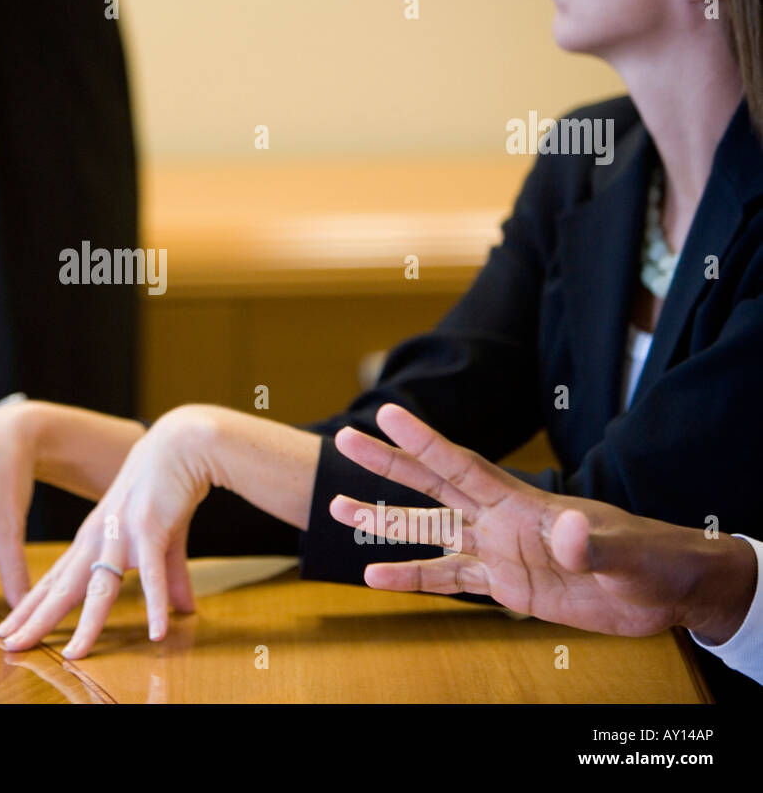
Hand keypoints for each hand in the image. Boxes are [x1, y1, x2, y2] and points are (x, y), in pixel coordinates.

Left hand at [0, 408, 208, 659]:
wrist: (178, 445)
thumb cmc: (165, 488)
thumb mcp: (161, 538)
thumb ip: (169, 576)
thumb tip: (184, 610)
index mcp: (91, 539)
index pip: (53, 580)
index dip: (30, 606)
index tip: (8, 629)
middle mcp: (98, 540)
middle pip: (61, 589)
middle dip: (35, 619)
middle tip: (8, 645)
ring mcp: (121, 535)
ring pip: (99, 589)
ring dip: (86, 625)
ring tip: (73, 655)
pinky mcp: (150, 529)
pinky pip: (153, 574)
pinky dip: (155, 604)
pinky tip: (157, 631)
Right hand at [330, 404, 756, 642]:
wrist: (664, 590)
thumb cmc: (649, 559)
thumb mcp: (624, 552)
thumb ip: (588, 541)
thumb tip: (565, 529)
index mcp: (522, 503)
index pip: (462, 466)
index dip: (424, 442)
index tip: (386, 414)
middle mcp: (499, 520)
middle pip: (432, 486)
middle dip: (388, 464)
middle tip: (344, 439)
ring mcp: (497, 551)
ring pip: (429, 530)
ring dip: (386, 520)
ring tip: (339, 508)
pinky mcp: (504, 584)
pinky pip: (447, 579)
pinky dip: (411, 578)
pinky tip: (376, 576)